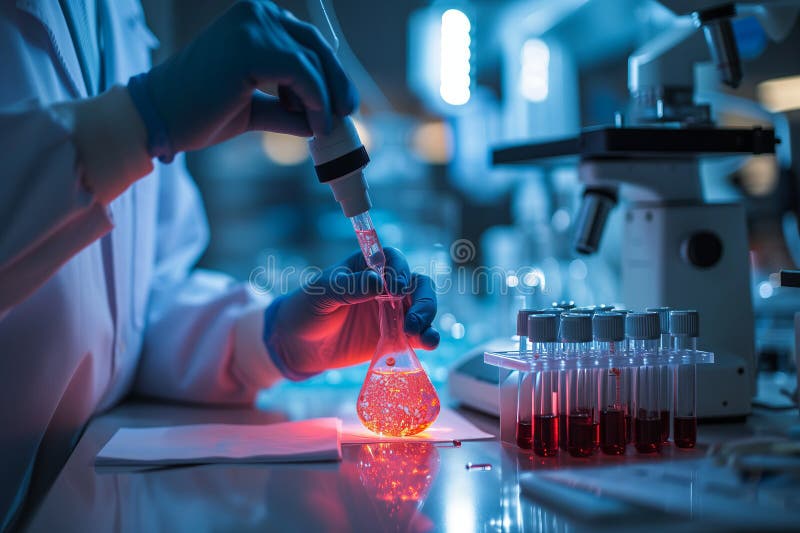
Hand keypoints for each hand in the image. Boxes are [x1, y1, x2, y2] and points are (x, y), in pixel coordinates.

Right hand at [130, 0, 356, 156]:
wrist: (159, 120)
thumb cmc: (200, 113)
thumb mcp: (255, 107)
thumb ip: (288, 108)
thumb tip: (323, 121)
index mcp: (254, 19)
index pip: (307, 40)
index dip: (330, 73)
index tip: (341, 104)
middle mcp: (255, 13)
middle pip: (317, 46)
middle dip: (338, 84)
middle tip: (347, 114)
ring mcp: (252, 25)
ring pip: (314, 62)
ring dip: (326, 99)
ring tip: (320, 127)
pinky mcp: (252, 47)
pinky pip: (304, 74)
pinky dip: (316, 102)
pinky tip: (314, 124)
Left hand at [263, 248, 439, 379]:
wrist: (299, 345)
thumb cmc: (306, 309)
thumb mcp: (321, 294)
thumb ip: (348, 287)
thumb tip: (376, 280)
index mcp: (367, 266)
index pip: (393, 260)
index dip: (400, 271)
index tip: (395, 289)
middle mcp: (386, 286)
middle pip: (417, 284)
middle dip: (422, 301)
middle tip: (413, 322)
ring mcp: (392, 312)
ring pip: (422, 308)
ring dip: (428, 320)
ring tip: (425, 339)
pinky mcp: (395, 336)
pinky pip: (417, 334)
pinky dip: (426, 338)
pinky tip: (428, 345)